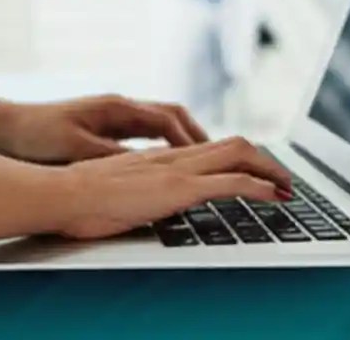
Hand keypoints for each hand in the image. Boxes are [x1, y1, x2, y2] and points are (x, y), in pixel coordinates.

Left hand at [2, 95, 209, 163]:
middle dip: (196, 135)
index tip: (210, 157)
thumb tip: (146, 165)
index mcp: (116, 107)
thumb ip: (111, 155)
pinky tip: (166, 168)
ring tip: (201, 164)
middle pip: (171, 117)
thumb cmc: (38, 135)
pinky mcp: (104, 128)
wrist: (6, 127)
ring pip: (159, 126)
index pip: (167, 119)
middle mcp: (119, 107)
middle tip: (218, 158)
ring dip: (181, 141)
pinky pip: (143, 136)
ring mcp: (112, 117)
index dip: (191, 138)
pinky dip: (161, 148)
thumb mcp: (76, 147)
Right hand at [56, 137, 291, 239]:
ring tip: (287, 189)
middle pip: (234, 145)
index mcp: (160, 158)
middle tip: (283, 181)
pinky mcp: (178, 188)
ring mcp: (178, 170)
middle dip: (265, 162)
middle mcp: (174, 157)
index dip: (240, 157)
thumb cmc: (80, 198)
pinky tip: (273, 196)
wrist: (62, 192)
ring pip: (239, 155)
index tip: (256, 172)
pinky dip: (259, 186)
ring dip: (270, 171)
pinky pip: (230, 182)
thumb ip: (139, 191)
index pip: (211, 148)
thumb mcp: (119, 191)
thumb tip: (148, 203)